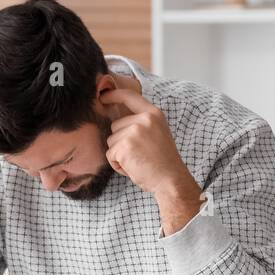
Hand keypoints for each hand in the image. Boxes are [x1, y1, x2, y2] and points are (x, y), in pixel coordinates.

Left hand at [101, 88, 202, 233]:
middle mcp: (144, 119)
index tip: (103, 96)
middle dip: (121, 141)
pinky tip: (132, 167)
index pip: (129, 96)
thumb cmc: (163, 161)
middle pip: (115, 125)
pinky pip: (110, 154)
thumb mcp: (156, 133)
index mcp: (153, 113)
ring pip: (111, 141)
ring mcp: (134, 131)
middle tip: (139, 154)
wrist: (171, 179)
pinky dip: (117, 164)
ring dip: (119, 154)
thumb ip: (141, 122)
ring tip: (137, 161)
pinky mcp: (124, 146)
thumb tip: (116, 118)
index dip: (113, 95)